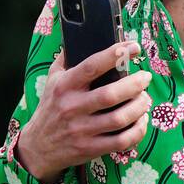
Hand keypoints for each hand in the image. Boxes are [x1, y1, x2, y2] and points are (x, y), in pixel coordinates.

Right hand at [15, 40, 151, 182]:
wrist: (38, 146)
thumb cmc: (51, 108)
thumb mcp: (52, 80)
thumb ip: (67, 59)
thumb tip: (84, 35)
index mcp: (64, 86)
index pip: (91, 66)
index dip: (114, 55)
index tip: (133, 47)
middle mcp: (72, 107)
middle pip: (110, 94)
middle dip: (135, 84)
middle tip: (145, 77)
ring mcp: (81, 130)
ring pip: (119, 118)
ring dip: (139, 107)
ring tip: (145, 98)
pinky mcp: (90, 148)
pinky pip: (121, 141)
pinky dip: (137, 130)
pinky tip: (141, 120)